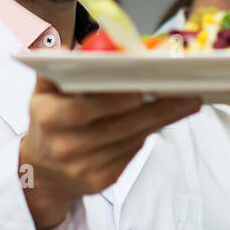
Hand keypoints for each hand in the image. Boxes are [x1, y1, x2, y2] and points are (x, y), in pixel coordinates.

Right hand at [20, 77, 201, 229]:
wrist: (45, 171)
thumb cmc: (49, 121)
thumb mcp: (43, 91)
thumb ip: (57, 65)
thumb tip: (85, 47)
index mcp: (47, 119)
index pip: (80, 111)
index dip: (111, 102)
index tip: (141, 90)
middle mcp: (64, 147)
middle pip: (116, 128)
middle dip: (154, 111)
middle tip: (185, 95)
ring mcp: (82, 169)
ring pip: (130, 142)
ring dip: (160, 121)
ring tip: (186, 103)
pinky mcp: (100, 182)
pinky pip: (130, 155)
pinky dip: (147, 135)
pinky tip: (164, 120)